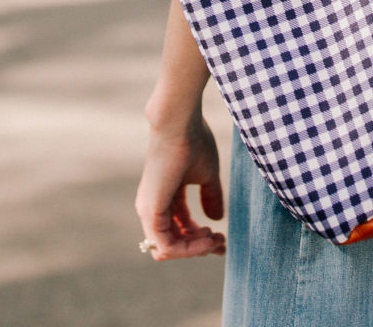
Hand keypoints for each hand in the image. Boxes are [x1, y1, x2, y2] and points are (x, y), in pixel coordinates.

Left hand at [135, 114, 226, 260]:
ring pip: (168, 248)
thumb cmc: (193, 141)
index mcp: (165, 198)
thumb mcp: (207, 174)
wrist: (179, 123)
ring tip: (216, 239)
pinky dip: (188, 248)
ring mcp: (149, 211)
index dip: (201, 237)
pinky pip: (166, 245)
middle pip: (174, 242)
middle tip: (222, 242)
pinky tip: (207, 238)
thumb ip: (210, 195)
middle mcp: (153, 207)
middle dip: (200, 246)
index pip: (180, 228)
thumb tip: (216, 219)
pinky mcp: (151, 212)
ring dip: (195, 249)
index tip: (223, 237)